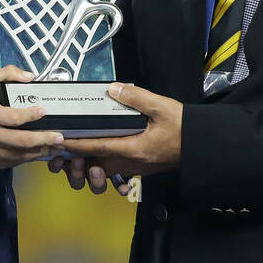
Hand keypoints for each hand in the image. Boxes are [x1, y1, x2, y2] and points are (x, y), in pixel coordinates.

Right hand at [0, 65, 62, 169]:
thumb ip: (7, 74)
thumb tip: (30, 76)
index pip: (13, 117)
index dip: (31, 115)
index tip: (44, 112)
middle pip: (20, 141)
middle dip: (44, 140)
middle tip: (58, 138)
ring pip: (16, 156)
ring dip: (37, 153)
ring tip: (52, 148)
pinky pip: (7, 164)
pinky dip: (22, 160)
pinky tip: (33, 154)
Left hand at [55, 82, 181, 193]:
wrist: (202, 147)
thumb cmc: (185, 128)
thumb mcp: (162, 107)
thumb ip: (136, 98)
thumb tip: (114, 89)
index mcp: (134, 148)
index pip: (96, 147)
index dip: (75, 145)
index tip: (59, 140)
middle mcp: (132, 162)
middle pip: (96, 166)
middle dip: (78, 162)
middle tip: (64, 151)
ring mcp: (137, 168)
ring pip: (106, 172)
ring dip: (90, 168)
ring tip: (79, 158)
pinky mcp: (142, 168)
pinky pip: (118, 173)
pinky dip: (105, 169)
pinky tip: (102, 160)